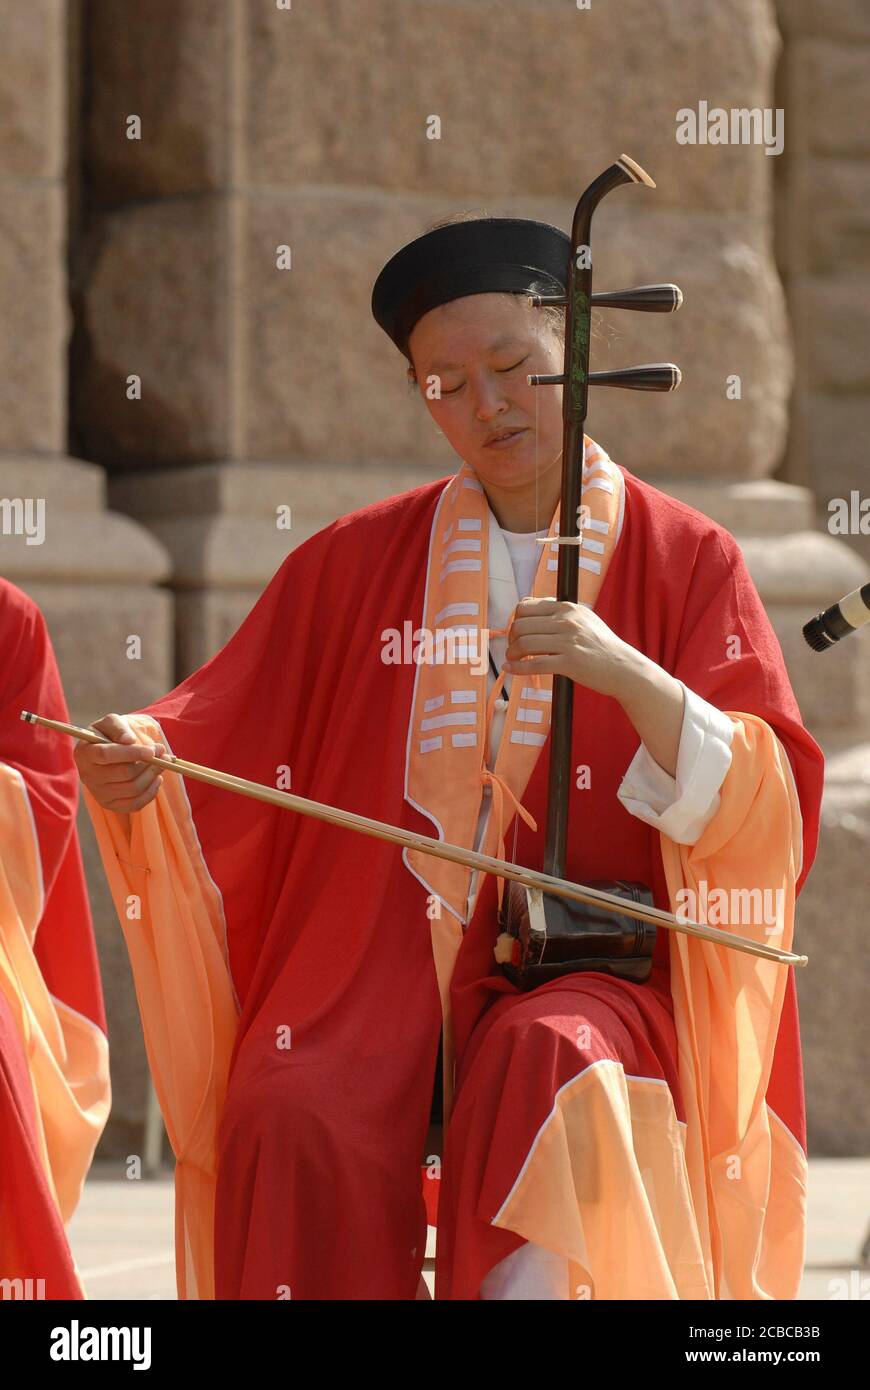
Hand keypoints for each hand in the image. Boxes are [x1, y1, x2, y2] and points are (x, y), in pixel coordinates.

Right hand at [74, 713, 165, 812]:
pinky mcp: (109, 805)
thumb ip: (119, 727)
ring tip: (162, 763)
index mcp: (84, 753)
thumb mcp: (111, 723)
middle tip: (163, 752)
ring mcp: (98, 793)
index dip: (132, 753)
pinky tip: (157, 779)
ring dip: (153, 775)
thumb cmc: (108, 735)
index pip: (106, 755)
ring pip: (133, 788)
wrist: (104, 752)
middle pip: (125, 773)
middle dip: (149, 763)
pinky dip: (151, 792)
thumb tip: (129, 740)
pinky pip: (134, 804)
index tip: (152, 751)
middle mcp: (88, 776)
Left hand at [502, 596, 637, 699]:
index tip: (517, 632)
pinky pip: (535, 664)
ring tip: (512, 659)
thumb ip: (560, 610)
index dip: (515, 620)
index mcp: (568, 608)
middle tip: (512, 647)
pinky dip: (518, 668)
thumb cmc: (602, 644)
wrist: (623, 666)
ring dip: (512, 653)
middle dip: (511, 638)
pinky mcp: (570, 663)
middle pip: (521, 625)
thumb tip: (531, 604)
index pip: (527, 607)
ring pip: (525, 644)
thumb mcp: (584, 617)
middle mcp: (567, 622)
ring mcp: (568, 642)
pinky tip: (511, 669)